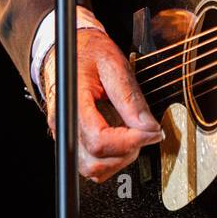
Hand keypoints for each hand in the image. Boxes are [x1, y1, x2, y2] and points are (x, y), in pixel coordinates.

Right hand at [42, 28, 163, 182]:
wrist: (71, 48)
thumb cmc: (89, 52)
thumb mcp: (113, 64)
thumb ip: (130, 97)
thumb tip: (149, 126)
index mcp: (72, 102)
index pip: (99, 139)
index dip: (130, 141)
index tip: (152, 132)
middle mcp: (64, 124)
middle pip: (95, 161)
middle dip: (127, 151)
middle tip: (145, 131)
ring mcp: (66, 134)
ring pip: (93, 169)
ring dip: (119, 158)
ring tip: (133, 134)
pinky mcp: (72, 139)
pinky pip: (91, 164)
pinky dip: (111, 159)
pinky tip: (122, 138)